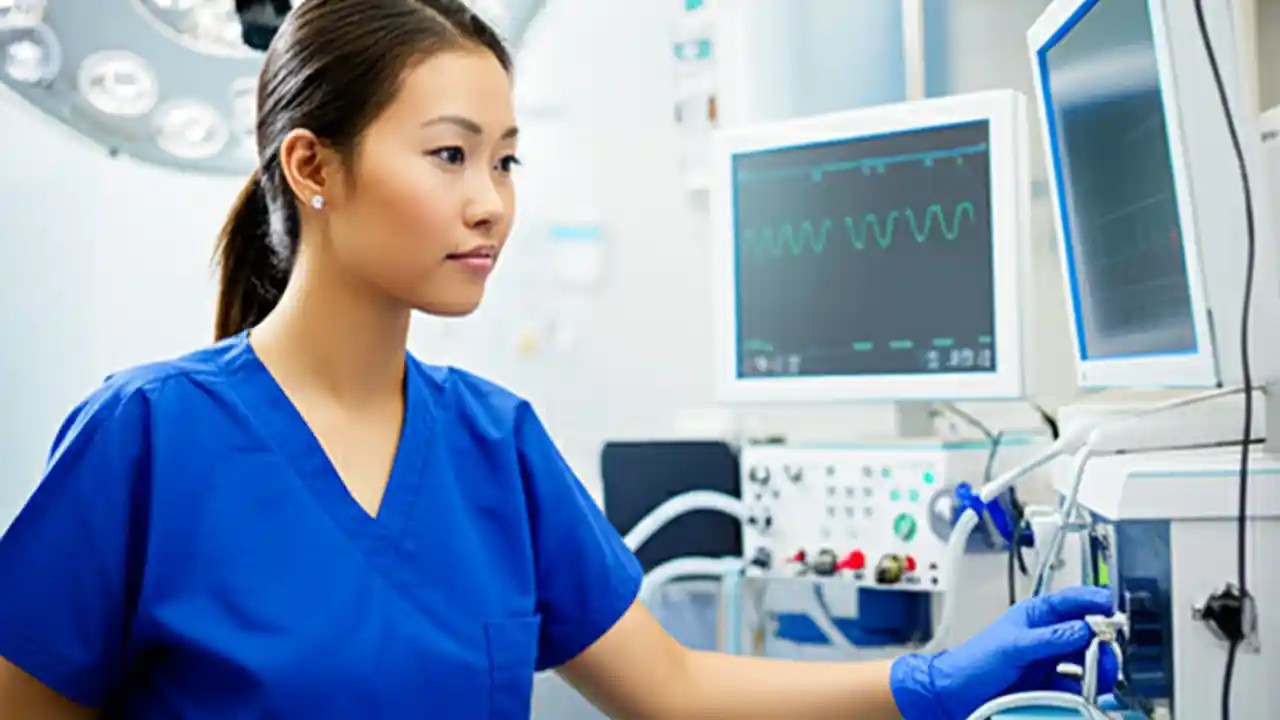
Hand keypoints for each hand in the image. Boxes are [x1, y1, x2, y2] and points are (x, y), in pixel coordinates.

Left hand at [889, 586, 1119, 719]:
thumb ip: (1049, 638)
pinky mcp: (1052, 686)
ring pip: (1087, 659)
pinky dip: (1090, 687)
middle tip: (1107, 649)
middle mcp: (1046, 636)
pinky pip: (1080, 684)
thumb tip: (1082, 628)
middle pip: (1087, 633)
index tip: (1112, 606)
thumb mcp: (1013, 646)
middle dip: (1101, 639)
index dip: (1093, 601)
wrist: (957, 695)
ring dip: (1098, 664)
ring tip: (1100, 672)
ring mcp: (1050, 661)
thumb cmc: (974, 662)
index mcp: (1035, 616)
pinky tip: (1091, 690)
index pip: (1071, 602)